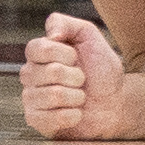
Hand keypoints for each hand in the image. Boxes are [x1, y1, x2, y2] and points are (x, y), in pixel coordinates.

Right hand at [20, 12, 128, 138]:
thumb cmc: (100, 69)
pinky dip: (71, 116)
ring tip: (80, 97)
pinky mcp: (36, 120)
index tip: (76, 57)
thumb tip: (50, 34)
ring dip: (77, 97)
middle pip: (49, 72)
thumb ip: (67, 24)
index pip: (36, 48)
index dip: (62, 54)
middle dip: (76, 76)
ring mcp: (31, 98)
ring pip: (53, 96)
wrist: (115, 102)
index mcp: (38, 53)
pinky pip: (50, 119)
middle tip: (82, 80)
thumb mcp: (89, 36)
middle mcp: (30, 74)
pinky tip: (76, 113)